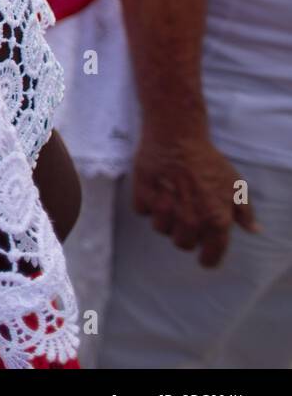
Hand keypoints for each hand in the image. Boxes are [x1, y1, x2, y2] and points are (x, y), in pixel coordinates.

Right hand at [131, 132, 258, 266]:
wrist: (177, 137)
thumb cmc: (209, 161)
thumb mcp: (236, 185)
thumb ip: (245, 211)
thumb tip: (252, 230)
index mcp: (216, 220)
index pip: (210, 257)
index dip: (208, 258)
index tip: (204, 256)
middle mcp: (190, 220)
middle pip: (182, 244)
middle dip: (185, 234)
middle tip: (186, 216)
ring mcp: (165, 210)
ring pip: (161, 229)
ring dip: (165, 219)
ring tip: (170, 199)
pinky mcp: (143, 197)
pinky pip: (143, 212)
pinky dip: (147, 204)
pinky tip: (155, 190)